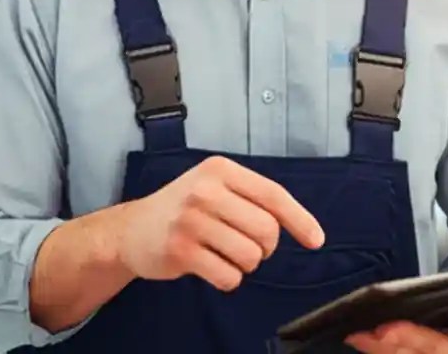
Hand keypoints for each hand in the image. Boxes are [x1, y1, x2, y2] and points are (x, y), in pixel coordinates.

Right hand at [116, 155, 324, 290]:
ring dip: (245, 265)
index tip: (316, 240)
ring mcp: (190, 220)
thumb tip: (304, 228)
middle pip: (267, 231)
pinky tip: (210, 266)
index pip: (273, 195)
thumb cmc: (182, 209)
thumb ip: (252, 198)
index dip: (300, 220)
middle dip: (265, 247)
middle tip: (244, 245)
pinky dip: (227, 279)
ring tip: (224, 254)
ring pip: (250, 257)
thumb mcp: (214, 186)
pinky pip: (229, 277)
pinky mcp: (180, 251)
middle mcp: (204, 191)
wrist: (131, 229)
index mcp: (219, 170)